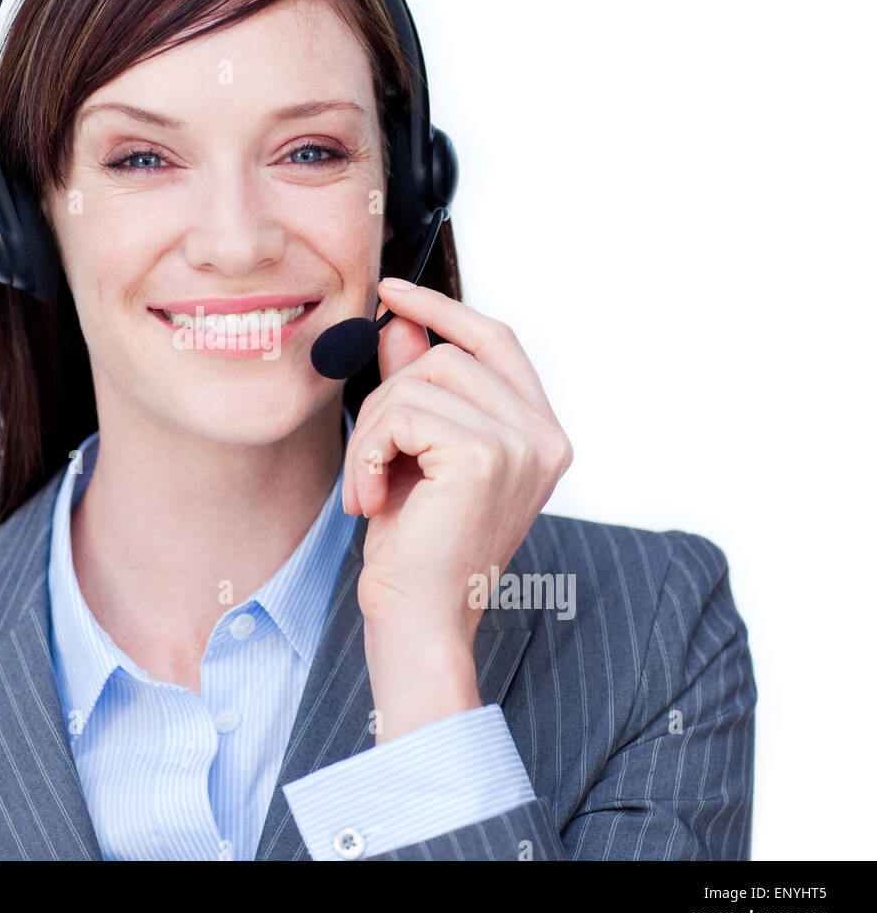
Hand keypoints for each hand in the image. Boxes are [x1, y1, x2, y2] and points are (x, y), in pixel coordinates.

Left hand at [344, 278, 573, 650]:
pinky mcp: (486, 456)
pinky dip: (368, 453)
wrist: (419, 620)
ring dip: (373, 432)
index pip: (495, 340)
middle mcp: (544, 436)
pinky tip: (370, 498)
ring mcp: (521, 444)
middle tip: (368, 460)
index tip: (391, 293)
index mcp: (538, 434)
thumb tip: (400, 323)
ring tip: (368, 486)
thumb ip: (417, 388)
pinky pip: (403, 414)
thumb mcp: (414, 455)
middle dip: (387, 398)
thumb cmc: (417, 547)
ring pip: (418, 382)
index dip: (443, 311)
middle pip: (446, 358)